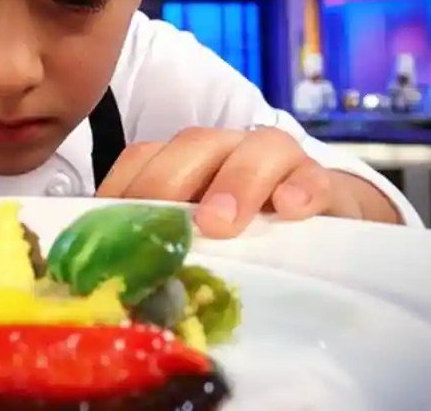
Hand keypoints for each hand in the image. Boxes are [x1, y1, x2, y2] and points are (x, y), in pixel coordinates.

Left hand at [96, 127, 382, 237]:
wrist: (320, 229)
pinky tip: (291, 210)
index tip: (109, 228)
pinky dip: (302, 188)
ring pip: (255, 150)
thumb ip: (160, 246)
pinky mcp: (322, 182)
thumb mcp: (194, 241)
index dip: (125, 187)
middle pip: (193, 147)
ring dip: (234, 183)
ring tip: (219, 224)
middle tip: (164, 226)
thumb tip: (112, 283)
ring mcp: (274, 163)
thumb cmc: (240, 236)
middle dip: (171, 182)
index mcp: (182, 164)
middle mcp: (223, 153)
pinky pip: (314, 175)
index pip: (143, 157)